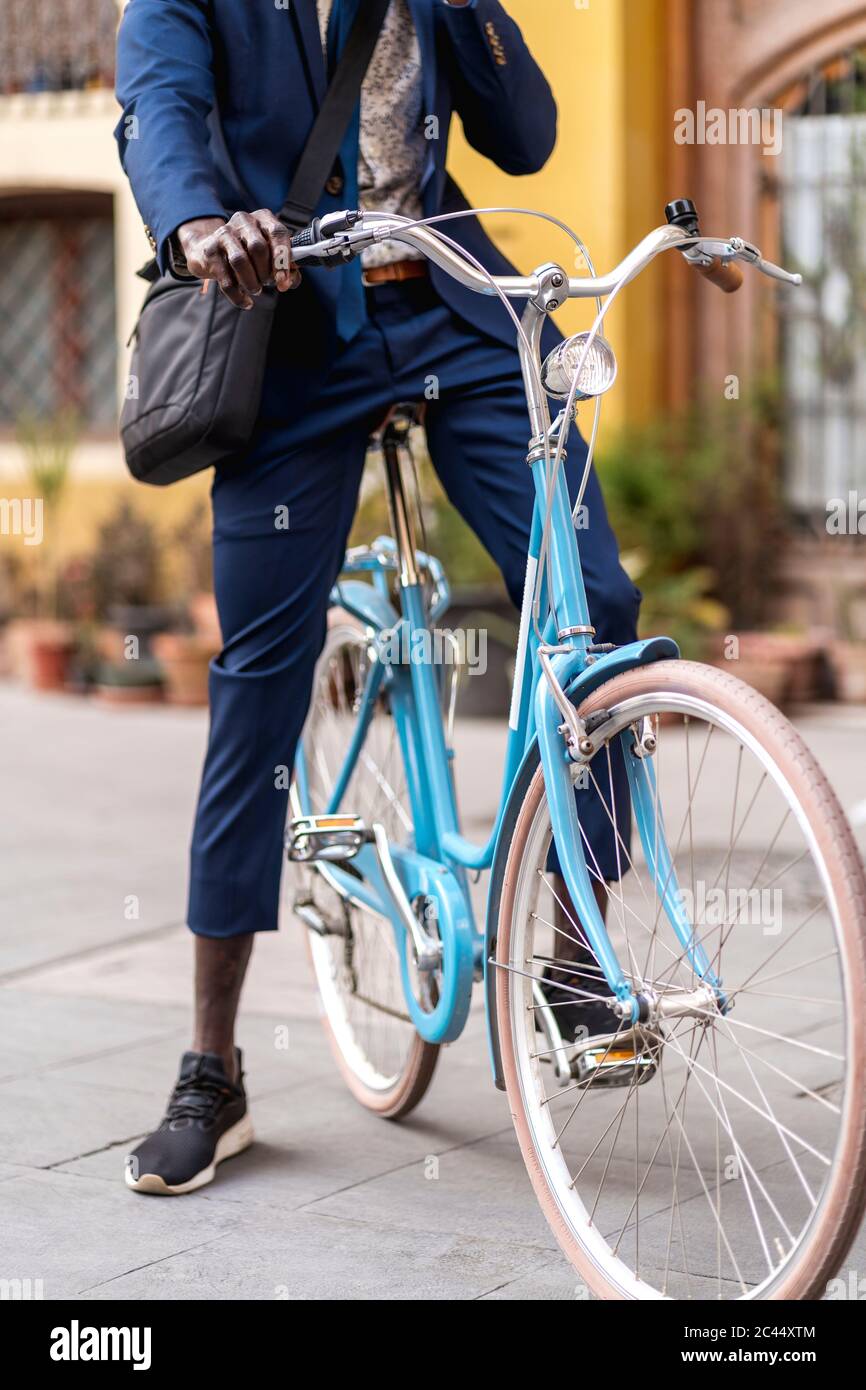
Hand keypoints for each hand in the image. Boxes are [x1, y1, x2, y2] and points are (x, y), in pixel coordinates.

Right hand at [176, 210, 301, 308]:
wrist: (212, 253)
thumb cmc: (250, 256)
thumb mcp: (270, 257)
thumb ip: (286, 269)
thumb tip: (288, 282)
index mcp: (264, 218)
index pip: (277, 233)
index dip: (283, 259)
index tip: (283, 280)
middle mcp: (244, 220)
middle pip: (258, 247)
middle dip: (265, 272)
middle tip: (267, 282)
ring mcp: (224, 234)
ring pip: (240, 261)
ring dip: (251, 282)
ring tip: (256, 290)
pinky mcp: (210, 251)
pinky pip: (226, 279)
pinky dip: (238, 296)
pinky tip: (246, 302)